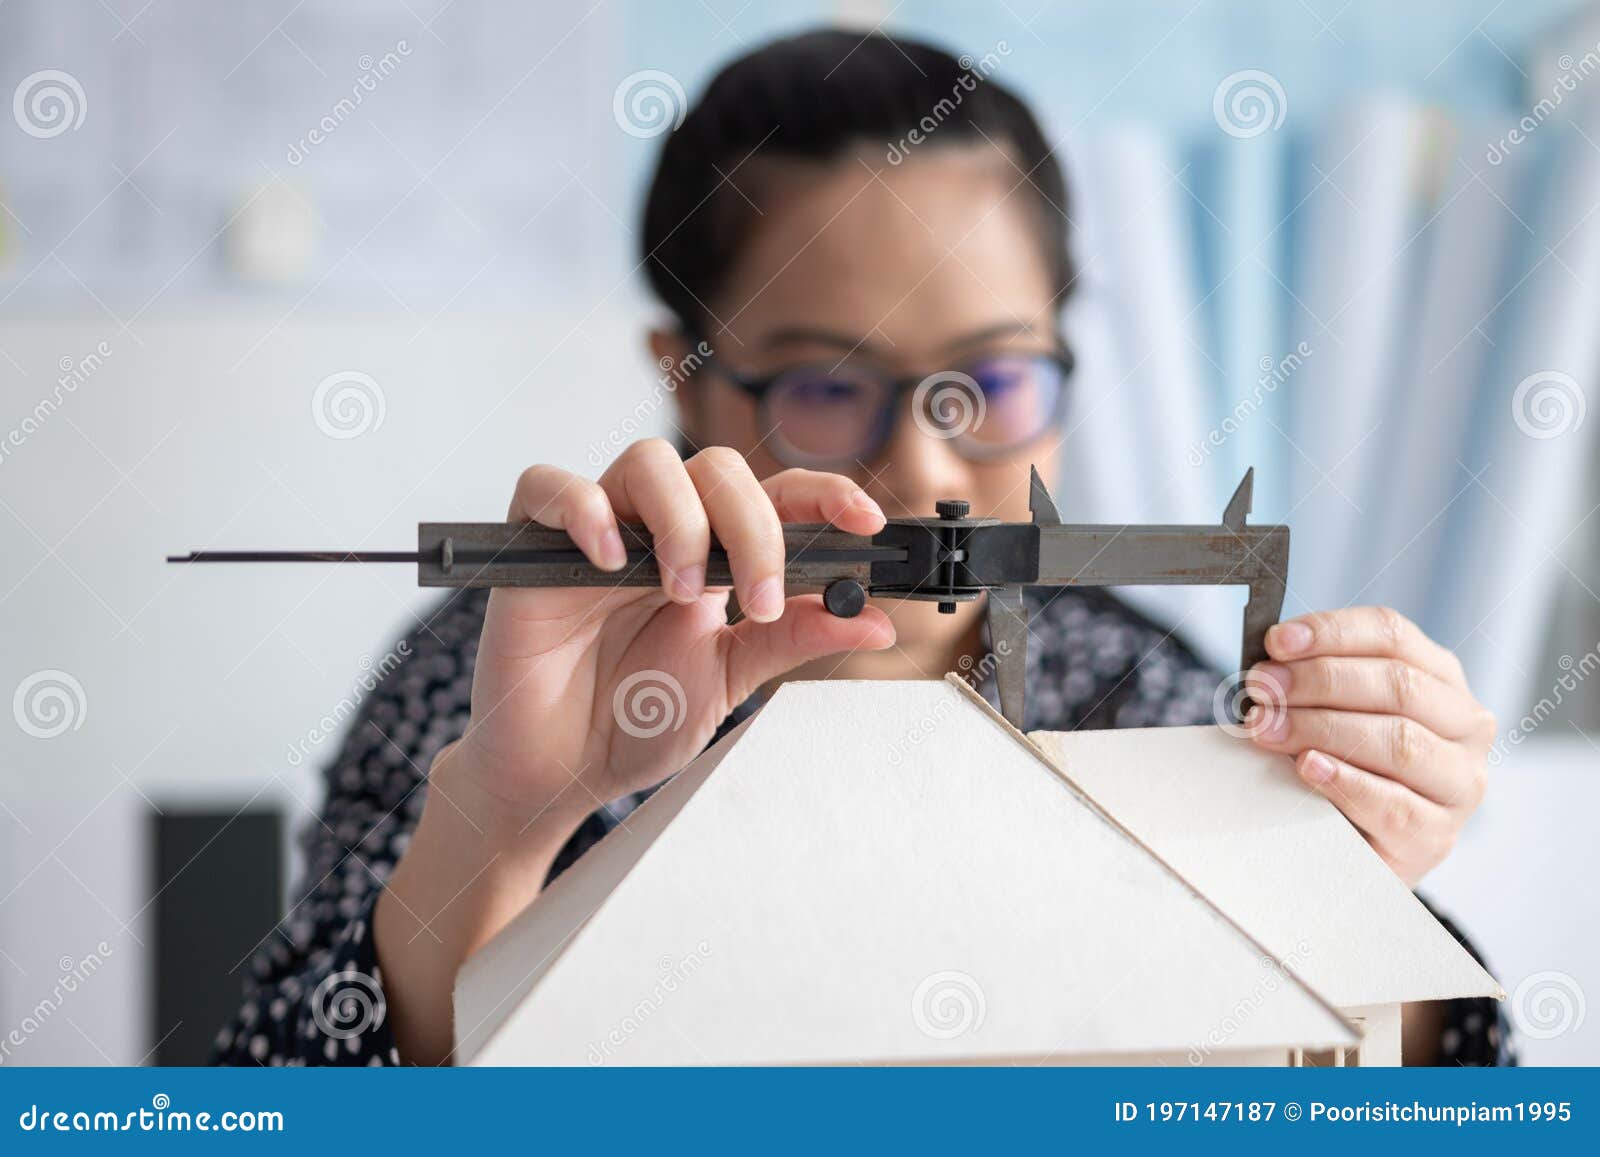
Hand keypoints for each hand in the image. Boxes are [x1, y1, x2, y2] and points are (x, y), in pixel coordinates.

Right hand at [378, 442, 893, 1062]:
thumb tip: (876, 621)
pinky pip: (548, 485)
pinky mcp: (532, 545)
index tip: (868, 521)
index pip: (774, 496)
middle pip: (718, 468)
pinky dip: (583, 509)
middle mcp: (659, 529)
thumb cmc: (634, 720)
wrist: (563, 774)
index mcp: (713, 554)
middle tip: (760, 602)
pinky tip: (608, 561)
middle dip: (755, 528)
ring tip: (681, 592)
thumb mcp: (729, 679)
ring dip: (682, 521)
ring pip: (648, 461)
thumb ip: (794, 639)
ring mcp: (598, 531)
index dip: (824, 494)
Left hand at [1244, 606, 1495, 886]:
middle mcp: (1465, 725)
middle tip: (1263, 689)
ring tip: (1269, 729)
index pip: (1393, 635)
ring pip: (1400, 741)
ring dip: (1323, 728)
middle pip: (1398, 685)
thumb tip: (1270, 669)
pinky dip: (1345, 782)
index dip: (1332, 632)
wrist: (1356, 848)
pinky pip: (1394, 805)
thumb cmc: (1346, 764)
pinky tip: (1308, 767)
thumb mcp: (1337, 712)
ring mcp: (1459, 783)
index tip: (1277, 642)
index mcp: (1440, 678)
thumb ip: (1314, 683)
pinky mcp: (1437, 835)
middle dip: (1319, 681)